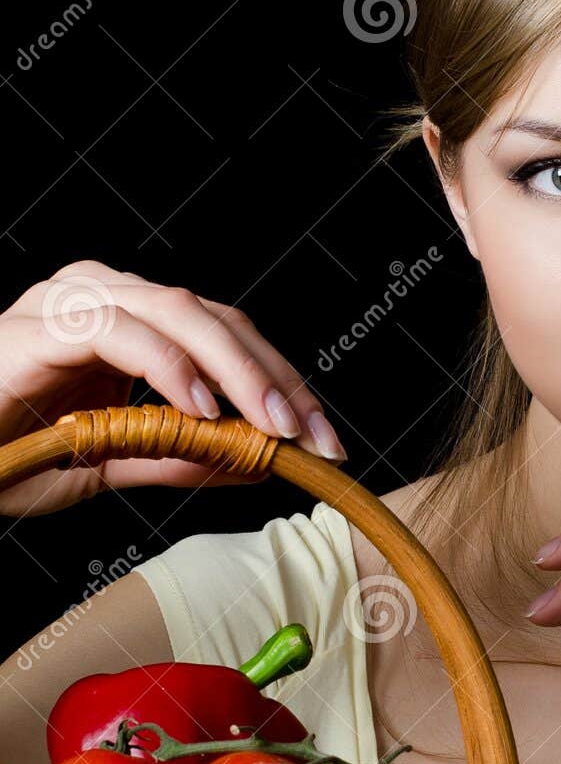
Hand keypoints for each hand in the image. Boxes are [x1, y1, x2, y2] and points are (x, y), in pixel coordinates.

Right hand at [0, 260, 346, 516]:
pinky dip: (171, 370)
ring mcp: (72, 301)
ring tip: (274, 426)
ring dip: (239, 372)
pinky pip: (120, 332)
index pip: (227, 337)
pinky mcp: (41, 324)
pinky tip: (204, 411)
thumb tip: (256, 462)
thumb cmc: (4, 454)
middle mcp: (105, 298)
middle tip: (316, 437)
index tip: (324, 440)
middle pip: (218, 318)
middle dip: (278, 378)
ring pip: (180, 312)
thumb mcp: (106, 465)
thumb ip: (176, 457)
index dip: (284, 383)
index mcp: (128, 324)